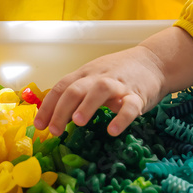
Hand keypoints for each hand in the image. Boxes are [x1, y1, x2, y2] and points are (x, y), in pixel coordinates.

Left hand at [33, 26, 192, 137]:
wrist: (153, 61)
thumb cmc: (119, 74)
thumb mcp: (94, 78)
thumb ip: (77, 93)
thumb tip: (54, 116)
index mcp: (85, 74)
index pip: (61, 87)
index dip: (48, 106)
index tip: (38, 126)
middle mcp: (98, 77)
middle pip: (75, 88)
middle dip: (61, 110)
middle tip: (54, 131)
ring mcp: (119, 85)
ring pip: (100, 90)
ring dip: (87, 105)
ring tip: (78, 123)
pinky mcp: (139, 94)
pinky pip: (130, 105)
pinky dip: (121, 117)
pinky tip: (113, 131)